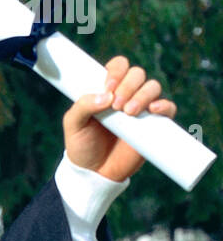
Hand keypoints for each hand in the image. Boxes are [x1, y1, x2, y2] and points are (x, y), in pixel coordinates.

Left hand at [63, 55, 177, 181]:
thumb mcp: (73, 125)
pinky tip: (153, 110)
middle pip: (137, 74)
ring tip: (129, 113)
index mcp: (108, 89)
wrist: (94, 174)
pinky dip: (164, 105)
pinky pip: (167, 108)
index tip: (108, 88)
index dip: (116, 72)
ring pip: (153, 87)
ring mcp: (142, 109)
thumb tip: (106, 95)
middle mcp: (127, 95)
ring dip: (143, 95)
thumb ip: (82, 106)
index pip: (119, 66)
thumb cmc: (82, 146)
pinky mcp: (154, 125)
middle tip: (117, 106)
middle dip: (129, 85)